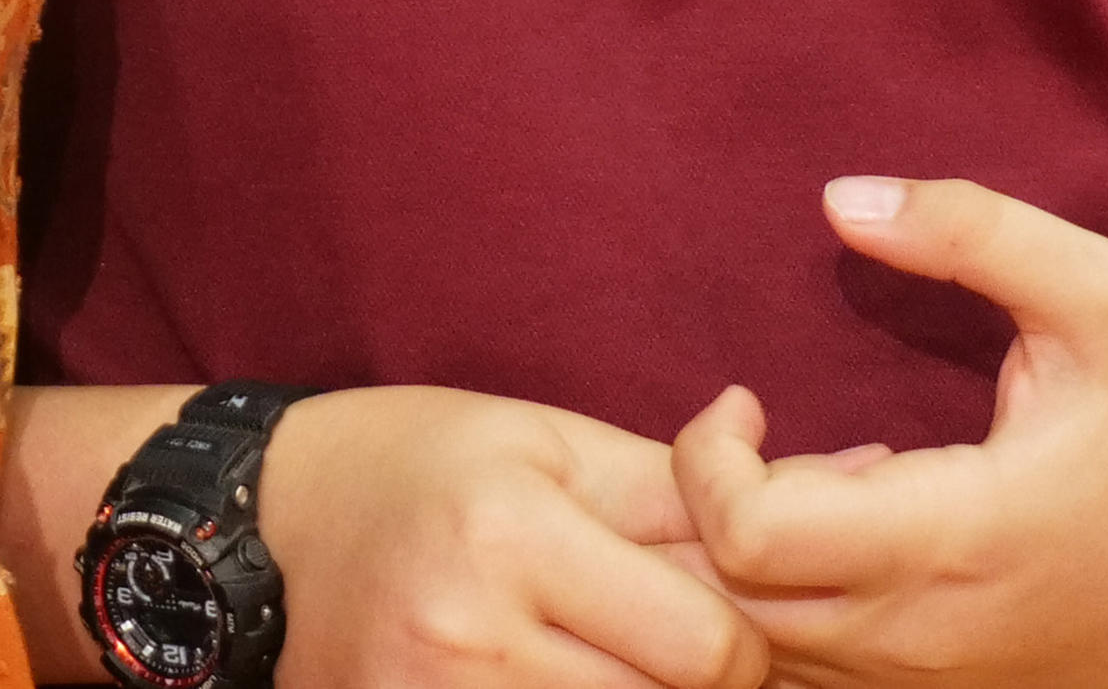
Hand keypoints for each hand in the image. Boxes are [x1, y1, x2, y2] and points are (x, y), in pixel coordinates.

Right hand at [261, 385, 766, 688]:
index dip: (744, 648)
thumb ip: (685, 489)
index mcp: (511, 533)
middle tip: (669, 645)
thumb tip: (844, 477)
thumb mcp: (548, 443)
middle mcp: (467, 634)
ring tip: (604, 655)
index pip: (705, 649)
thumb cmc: (422, 466)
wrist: (263, 527)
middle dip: (690, 685)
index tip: (723, 621)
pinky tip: (556, 677)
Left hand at [670, 178, 1107, 688]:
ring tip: (834, 486)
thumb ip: (973, 228)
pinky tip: (858, 546)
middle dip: (713, 512)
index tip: (743, 398)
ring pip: (764, 650)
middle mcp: (931, 638)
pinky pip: (813, 676)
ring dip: (756, 565)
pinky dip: (796, 614)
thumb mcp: (1100, 293)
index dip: (708, 460)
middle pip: (730, 603)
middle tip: (775, 440)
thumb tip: (840, 199)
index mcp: (958, 538)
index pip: (747, 536)